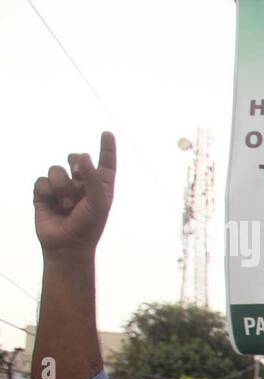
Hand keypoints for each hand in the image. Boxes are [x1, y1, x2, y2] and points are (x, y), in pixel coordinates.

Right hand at [34, 131, 116, 260]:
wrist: (67, 245)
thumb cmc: (89, 225)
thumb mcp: (99, 201)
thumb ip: (92, 177)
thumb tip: (82, 155)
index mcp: (101, 186)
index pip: (105, 163)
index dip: (106, 148)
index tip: (107, 133)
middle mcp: (82, 184)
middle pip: (75, 159)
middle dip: (75, 163)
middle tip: (78, 176)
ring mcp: (62, 188)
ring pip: (57, 169)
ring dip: (62, 185)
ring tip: (67, 203)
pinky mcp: (44, 194)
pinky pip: (42, 181)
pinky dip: (48, 191)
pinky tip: (53, 205)